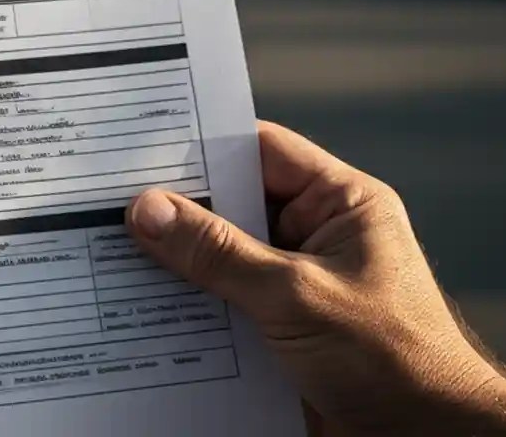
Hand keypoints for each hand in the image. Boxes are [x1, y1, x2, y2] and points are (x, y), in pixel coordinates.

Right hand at [126, 121, 505, 436]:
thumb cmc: (392, 361)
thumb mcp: (294, 296)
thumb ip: (218, 253)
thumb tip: (149, 211)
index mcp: (341, 204)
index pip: (262, 151)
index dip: (205, 145)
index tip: (145, 146)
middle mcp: (319, 234)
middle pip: (234, 205)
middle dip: (179, 208)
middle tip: (113, 202)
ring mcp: (299, 282)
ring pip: (223, 255)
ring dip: (178, 261)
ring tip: (116, 252)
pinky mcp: (283, 326)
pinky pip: (224, 299)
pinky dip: (189, 302)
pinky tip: (146, 305)